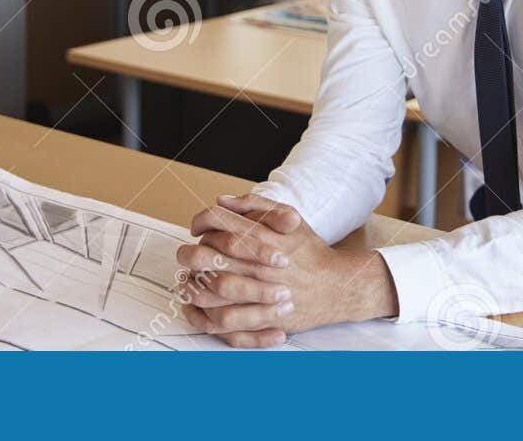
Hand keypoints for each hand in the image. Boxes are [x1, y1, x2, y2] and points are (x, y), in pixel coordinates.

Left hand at [175, 193, 397, 348]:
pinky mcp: (261, 318)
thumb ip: (255, 206)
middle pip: (207, 256)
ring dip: (192, 285)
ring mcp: (259, 294)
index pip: (218, 223)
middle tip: (185, 255)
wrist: (336, 286)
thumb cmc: (310, 251)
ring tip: (189, 281)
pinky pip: (222, 321)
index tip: (197, 227)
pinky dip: (203, 316)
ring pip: (210, 291)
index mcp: (263, 237)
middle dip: (189, 254)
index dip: (200, 222)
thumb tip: (222, 201)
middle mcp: (258, 265)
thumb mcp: (289, 217)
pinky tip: (196, 308)